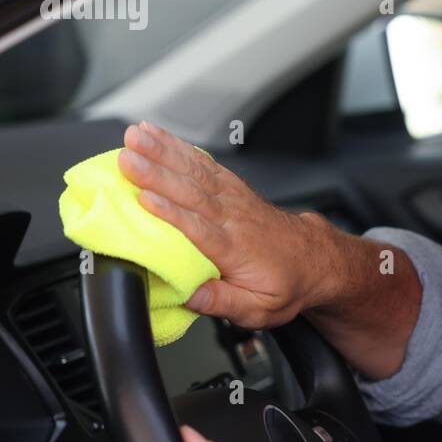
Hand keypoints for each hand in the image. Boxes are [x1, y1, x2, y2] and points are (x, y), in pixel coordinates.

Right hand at [117, 120, 332, 328]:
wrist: (315, 259)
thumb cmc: (285, 283)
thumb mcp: (259, 308)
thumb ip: (222, 301)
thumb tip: (187, 295)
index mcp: (235, 249)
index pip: (199, 228)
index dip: (171, 214)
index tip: (143, 199)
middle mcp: (232, 217)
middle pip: (191, 192)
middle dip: (156, 173)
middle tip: (126, 158)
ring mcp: (232, 198)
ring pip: (195, 170)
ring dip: (162, 150)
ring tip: (134, 135)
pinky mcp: (231, 187)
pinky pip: (203, 163)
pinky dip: (179, 146)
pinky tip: (157, 134)